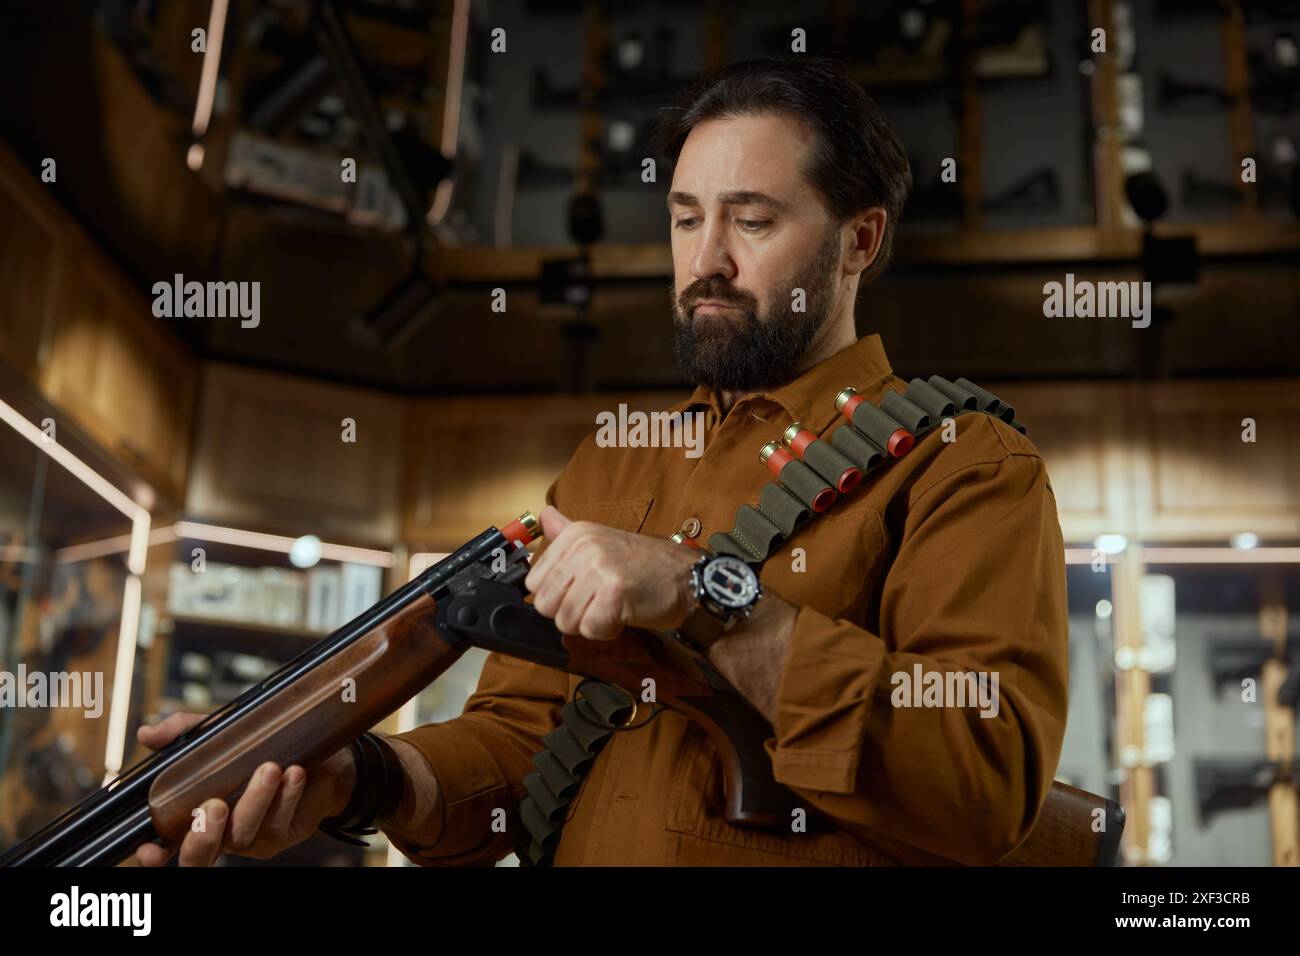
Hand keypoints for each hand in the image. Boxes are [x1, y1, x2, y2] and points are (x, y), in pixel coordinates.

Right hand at [133, 712, 355, 866]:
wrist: (323, 755)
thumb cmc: (264, 748)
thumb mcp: (221, 734)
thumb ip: (183, 732)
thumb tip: (147, 733)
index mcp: (197, 816)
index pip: (167, 845)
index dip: (153, 854)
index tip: (148, 849)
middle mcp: (221, 833)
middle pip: (199, 858)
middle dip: (202, 838)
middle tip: (214, 805)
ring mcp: (253, 838)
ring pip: (244, 834)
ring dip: (255, 800)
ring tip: (270, 768)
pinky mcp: (283, 834)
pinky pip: (280, 823)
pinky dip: (287, 796)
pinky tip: (295, 774)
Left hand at [524, 505, 699, 640]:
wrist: (686, 576)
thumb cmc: (646, 564)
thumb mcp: (602, 539)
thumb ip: (567, 531)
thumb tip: (544, 515)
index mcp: (576, 534)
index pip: (534, 581)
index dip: (556, 595)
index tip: (581, 591)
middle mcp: (584, 548)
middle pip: (545, 604)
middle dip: (570, 613)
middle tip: (597, 603)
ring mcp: (599, 569)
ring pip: (566, 620)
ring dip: (590, 623)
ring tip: (612, 607)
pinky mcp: (614, 594)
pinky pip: (590, 629)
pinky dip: (606, 631)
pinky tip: (622, 615)